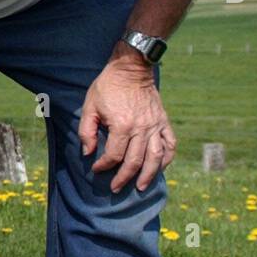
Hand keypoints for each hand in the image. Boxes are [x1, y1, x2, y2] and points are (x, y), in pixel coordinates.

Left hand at [78, 43, 176, 192]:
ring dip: (148, 175)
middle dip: (124, 178)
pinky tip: (160, 168)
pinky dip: (167, 159)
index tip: (96, 169)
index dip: (103, 166)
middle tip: (115, 188)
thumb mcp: (90, 106)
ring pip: (155, 158)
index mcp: (122, 125)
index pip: (113, 155)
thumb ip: (86, 131)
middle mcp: (141, 128)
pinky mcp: (163, 121)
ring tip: (141, 187)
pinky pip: (170, 144)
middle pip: (134, 161)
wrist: (131, 68)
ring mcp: (155, 125)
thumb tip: (88, 152)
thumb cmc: (107, 87)